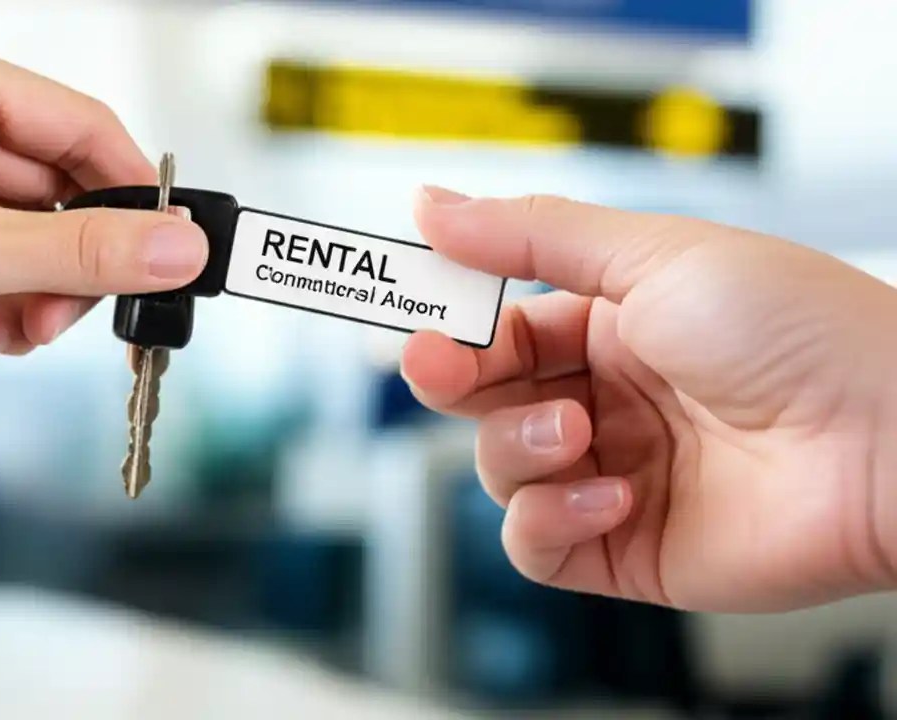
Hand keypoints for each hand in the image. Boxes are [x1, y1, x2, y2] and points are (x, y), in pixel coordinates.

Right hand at [402, 187, 896, 611]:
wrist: (890, 441)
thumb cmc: (798, 331)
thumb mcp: (655, 254)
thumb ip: (532, 236)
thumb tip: (433, 205)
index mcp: (616, 322)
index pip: (501, 325)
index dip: (451, 323)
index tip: (414, 315)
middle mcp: (610, 398)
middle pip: (484, 397)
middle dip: (453, 381)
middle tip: (442, 367)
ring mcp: (616, 473)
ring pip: (500, 468)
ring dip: (518, 447)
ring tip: (579, 432)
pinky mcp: (627, 549)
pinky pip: (538, 543)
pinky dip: (549, 520)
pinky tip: (608, 496)